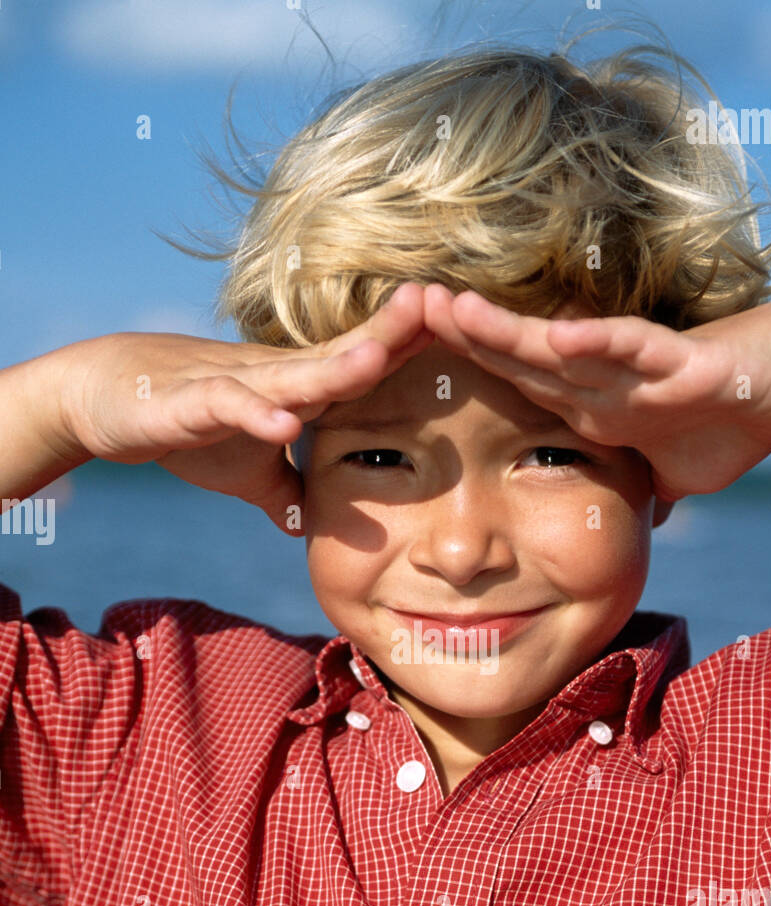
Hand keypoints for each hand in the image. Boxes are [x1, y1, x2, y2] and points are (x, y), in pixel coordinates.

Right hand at [54, 283, 432, 532]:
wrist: (98, 399)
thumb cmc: (181, 427)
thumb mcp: (246, 473)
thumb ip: (286, 493)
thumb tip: (312, 527)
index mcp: (292, 388)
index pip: (360, 364)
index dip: (409, 350)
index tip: (465, 332)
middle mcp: (271, 377)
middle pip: (341, 354)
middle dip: (392, 333)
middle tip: (445, 306)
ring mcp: (231, 386)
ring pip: (292, 374)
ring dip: (335, 366)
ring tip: (379, 356)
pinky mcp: (186, 405)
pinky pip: (227, 407)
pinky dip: (255, 415)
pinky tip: (285, 423)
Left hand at [422, 285, 770, 503]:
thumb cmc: (732, 421)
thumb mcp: (668, 475)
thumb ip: (635, 494)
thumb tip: (626, 526)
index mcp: (591, 403)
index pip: (513, 384)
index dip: (461, 373)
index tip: (406, 367)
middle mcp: (601, 379)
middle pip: (515, 355)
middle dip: (457, 336)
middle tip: (396, 312)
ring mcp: (634, 366)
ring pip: (556, 342)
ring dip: (502, 328)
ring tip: (447, 308)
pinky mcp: (677, 360)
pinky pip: (629, 348)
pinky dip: (592, 341)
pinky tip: (552, 333)